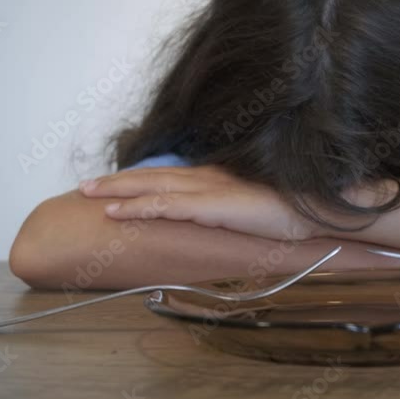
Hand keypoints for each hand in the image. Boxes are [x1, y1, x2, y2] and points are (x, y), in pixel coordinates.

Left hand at [79, 166, 323, 240]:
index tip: (114, 186)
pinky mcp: (209, 205)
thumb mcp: (253, 212)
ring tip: (87, 193)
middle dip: (116, 181)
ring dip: (116, 191)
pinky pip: (163, 206)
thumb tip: (217, 223)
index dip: (139, 180)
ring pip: (150, 187)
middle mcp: (206, 178)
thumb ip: (231, 213)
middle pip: (152, 176)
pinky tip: (114, 212)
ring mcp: (206, 190)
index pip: (168, 177)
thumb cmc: (291, 213)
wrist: (314, 210)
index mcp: (216, 179)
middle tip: (85, 185)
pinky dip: (135, 207)